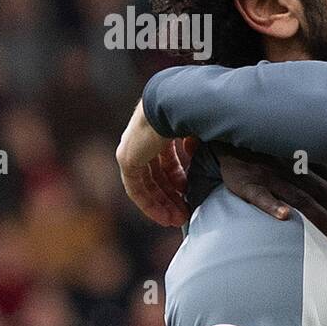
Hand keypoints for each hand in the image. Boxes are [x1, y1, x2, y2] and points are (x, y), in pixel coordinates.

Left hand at [116, 101, 191, 226]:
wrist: (175, 105)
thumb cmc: (192, 114)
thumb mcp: (199, 134)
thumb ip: (197, 146)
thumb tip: (195, 154)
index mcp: (160, 131)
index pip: (167, 161)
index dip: (179, 180)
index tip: (190, 195)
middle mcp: (142, 140)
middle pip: (156, 175)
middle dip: (171, 196)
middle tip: (185, 214)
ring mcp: (132, 150)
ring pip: (146, 185)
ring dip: (162, 204)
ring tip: (177, 220)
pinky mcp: (127, 160)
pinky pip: (136, 189)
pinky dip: (149, 205)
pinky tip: (163, 217)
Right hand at [217, 146, 326, 242]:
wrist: (229, 138)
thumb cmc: (271, 149)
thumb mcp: (300, 150)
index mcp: (305, 156)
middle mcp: (291, 166)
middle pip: (321, 191)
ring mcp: (269, 175)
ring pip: (299, 197)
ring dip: (321, 216)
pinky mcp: (246, 183)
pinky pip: (260, 196)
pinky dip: (272, 205)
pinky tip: (284, 217)